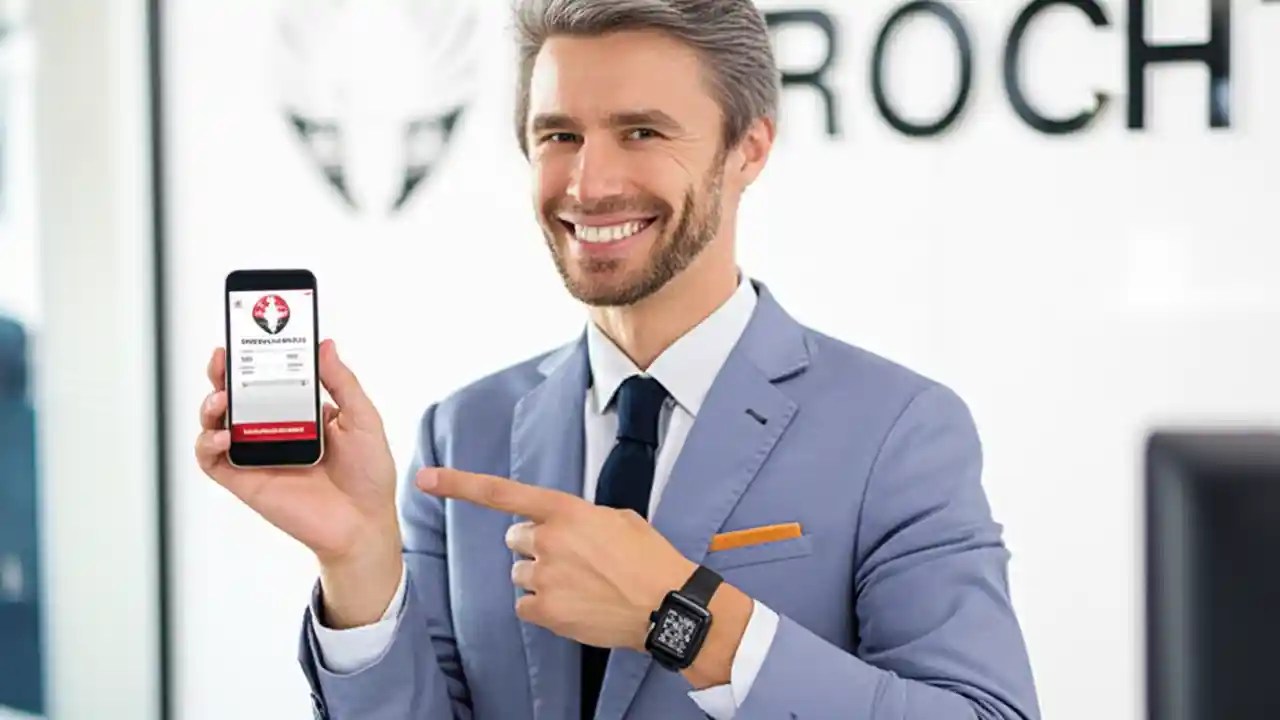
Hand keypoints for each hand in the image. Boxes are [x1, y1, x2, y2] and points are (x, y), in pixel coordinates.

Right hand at [194, 340, 401, 626]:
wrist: (364, 522)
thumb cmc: (368, 473)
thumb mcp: (363, 419)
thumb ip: (342, 382)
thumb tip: (325, 344)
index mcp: (300, 411)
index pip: (269, 377)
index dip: (255, 357)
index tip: (250, 336)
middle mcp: (273, 429)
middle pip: (236, 395)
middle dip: (223, 373)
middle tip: (223, 356)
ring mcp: (256, 454)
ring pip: (216, 423)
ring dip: (210, 406)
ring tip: (221, 398)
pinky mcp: (244, 480)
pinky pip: (212, 460)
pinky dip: (208, 445)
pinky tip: (224, 437)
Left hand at [417, 466, 692, 650]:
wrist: (665, 605)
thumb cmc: (649, 559)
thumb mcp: (619, 519)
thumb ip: (582, 516)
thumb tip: (568, 525)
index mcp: (566, 511)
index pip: (502, 493)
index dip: (459, 484)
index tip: (426, 477)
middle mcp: (549, 540)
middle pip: (515, 538)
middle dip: (535, 545)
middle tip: (570, 557)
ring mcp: (545, 577)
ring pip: (520, 573)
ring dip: (542, 577)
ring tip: (579, 584)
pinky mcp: (546, 611)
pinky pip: (526, 605)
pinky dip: (545, 607)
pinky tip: (574, 604)